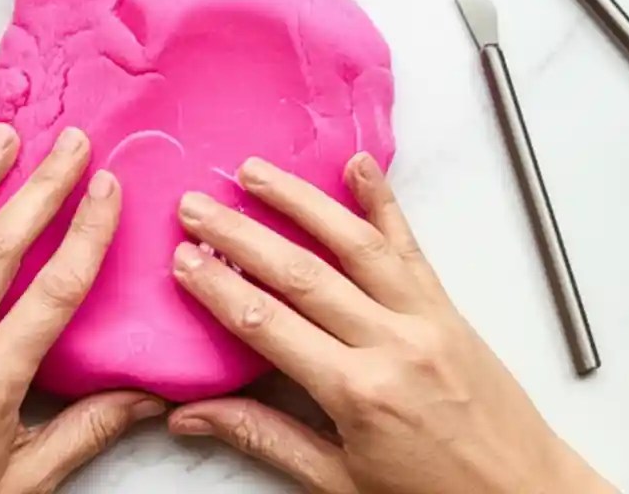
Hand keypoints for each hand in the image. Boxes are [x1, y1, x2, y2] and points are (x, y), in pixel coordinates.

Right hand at [167, 154, 615, 493]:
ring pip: (354, 243)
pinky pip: (410, 246)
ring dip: (300, 201)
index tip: (181, 259)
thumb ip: (264, 438)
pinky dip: (384, 202)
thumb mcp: (339, 482)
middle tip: (195, 206)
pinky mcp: (448, 308)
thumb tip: (190, 416)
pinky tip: (358, 165)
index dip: (217, 289)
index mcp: (357, 392)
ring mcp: (423, 318)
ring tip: (255, 172)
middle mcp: (391, 344)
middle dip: (240, 235)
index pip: (268, 324)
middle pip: (301, 273)